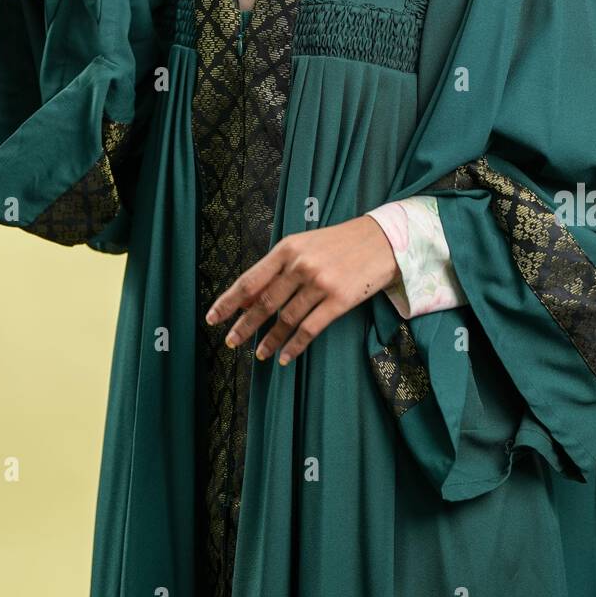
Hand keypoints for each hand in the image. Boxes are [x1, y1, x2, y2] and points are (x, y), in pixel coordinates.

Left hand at [204, 215, 401, 365]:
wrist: (383, 240)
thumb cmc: (339, 243)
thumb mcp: (304, 246)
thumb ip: (277, 269)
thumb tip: (247, 298)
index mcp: (288, 249)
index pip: (249, 280)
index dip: (228, 302)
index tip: (212, 318)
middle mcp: (301, 265)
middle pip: (264, 303)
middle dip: (244, 326)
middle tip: (231, 342)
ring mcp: (320, 283)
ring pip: (286, 319)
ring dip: (270, 341)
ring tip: (260, 354)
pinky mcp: (339, 300)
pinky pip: (310, 329)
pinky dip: (295, 346)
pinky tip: (286, 356)